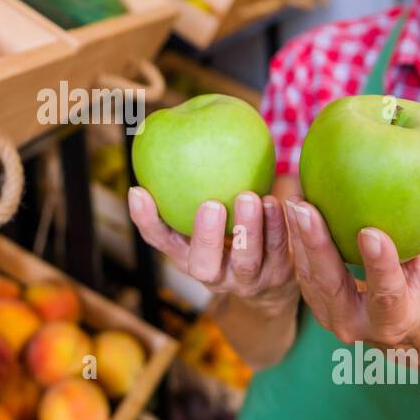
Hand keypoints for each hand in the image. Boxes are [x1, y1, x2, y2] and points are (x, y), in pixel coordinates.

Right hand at [127, 187, 297, 305]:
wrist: (274, 275)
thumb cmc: (230, 230)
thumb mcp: (208, 216)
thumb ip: (189, 189)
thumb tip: (165, 140)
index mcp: (188, 257)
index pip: (161, 242)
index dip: (147, 221)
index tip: (139, 192)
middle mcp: (214, 275)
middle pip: (203, 266)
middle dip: (206, 238)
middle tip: (211, 204)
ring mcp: (248, 280)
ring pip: (247, 261)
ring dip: (248, 229)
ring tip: (249, 196)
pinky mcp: (280, 276)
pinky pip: (280, 250)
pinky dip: (277, 225)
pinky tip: (277, 201)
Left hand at [283, 197, 419, 348]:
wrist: (398, 332)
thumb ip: (419, 243)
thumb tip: (416, 195)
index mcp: (393, 320)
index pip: (386, 294)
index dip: (379, 265)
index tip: (370, 232)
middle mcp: (356, 324)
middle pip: (332, 285)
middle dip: (317, 244)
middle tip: (305, 209)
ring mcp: (330, 317)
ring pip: (309, 277)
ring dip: (298, 237)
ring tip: (294, 201)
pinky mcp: (315, 305)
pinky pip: (302, 272)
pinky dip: (296, 241)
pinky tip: (292, 211)